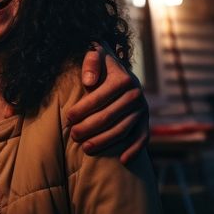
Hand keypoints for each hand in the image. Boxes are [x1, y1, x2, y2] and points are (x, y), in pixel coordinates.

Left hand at [67, 44, 148, 164]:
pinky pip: (142, 137)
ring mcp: (142, 109)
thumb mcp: (95, 53)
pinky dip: (134, 150)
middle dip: (89, 128)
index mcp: (123, 79)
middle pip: (109, 117)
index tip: (68, 118)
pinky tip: (122, 160)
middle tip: (74, 136)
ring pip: (122, 130)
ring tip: (86, 148)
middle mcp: (136, 94)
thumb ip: (91, 62)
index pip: (99, 97)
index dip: (82, 108)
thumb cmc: (101, 63)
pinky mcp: (145, 120)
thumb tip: (89, 82)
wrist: (117, 67)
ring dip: (104, 141)